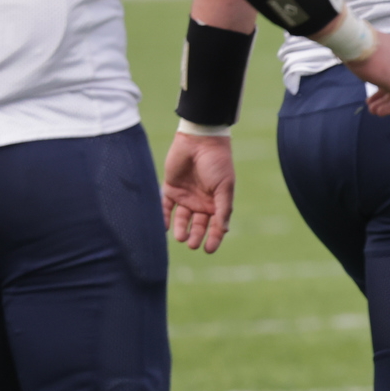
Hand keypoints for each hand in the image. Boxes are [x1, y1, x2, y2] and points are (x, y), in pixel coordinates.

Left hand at [162, 132, 234, 253]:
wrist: (200, 140)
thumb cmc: (217, 162)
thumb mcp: (225, 186)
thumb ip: (223, 208)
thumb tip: (223, 230)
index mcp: (217, 202)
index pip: (216, 225)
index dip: (213, 238)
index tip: (208, 249)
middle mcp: (202, 202)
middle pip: (198, 225)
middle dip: (196, 236)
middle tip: (192, 244)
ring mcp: (186, 196)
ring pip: (182, 219)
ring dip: (181, 229)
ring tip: (181, 237)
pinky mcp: (171, 189)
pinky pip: (165, 207)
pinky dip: (164, 218)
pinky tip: (164, 227)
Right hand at [347, 27, 389, 115]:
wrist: (355, 40)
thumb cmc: (350, 42)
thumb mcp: (357, 48)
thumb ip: (359, 53)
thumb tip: (346, 54)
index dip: (380, 80)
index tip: (369, 88)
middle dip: (383, 94)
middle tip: (371, 104)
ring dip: (386, 103)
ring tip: (374, 111)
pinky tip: (379, 112)